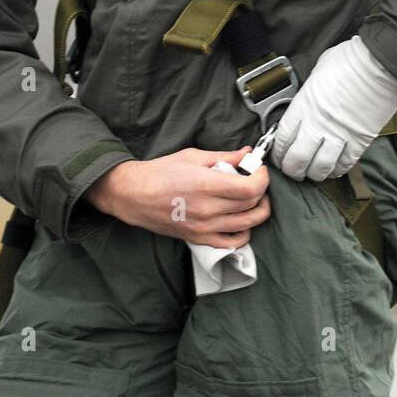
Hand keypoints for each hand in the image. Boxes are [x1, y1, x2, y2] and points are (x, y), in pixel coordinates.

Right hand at [83, 146, 271, 248]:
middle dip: (260, 190)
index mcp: (206, 185)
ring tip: (252, 198)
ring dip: (258, 210)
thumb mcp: (192, 156)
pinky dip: (244, 232)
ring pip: (248, 224)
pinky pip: (232, 243)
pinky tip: (241, 219)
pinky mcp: (199, 238)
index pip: (250, 189)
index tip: (258, 170)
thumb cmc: (160, 172)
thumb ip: (224, 156)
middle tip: (254, 179)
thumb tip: (247, 153)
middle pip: (252, 205)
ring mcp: (204, 228)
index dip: (262, 178)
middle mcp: (208, 210)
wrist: (134, 195)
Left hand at [270, 34, 396, 180]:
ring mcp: (339, 135)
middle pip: (297, 160)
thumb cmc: (349, 61)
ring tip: (313, 173)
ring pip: (320, 168)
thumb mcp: (317, 72)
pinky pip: (344, 164)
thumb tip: (308, 100)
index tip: (278, 156)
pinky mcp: (360, 141)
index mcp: (304, 105)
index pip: (282, 138)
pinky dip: (337, 170)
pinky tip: (334, 169)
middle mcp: (318, 124)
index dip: (277, 152)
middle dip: (291, 169)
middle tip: (292, 170)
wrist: (380, 63)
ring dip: (314, 174)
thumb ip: (310, 92)